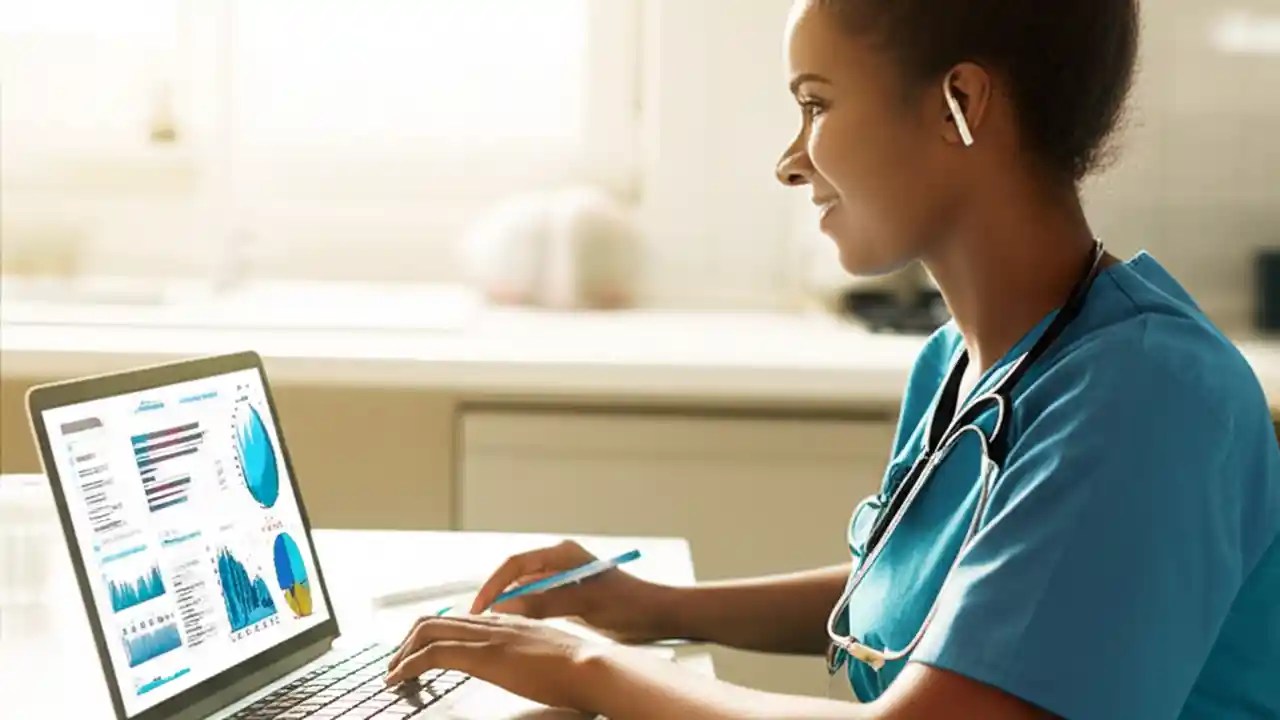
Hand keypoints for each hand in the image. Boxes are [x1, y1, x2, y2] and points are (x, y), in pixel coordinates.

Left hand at [384, 613, 603, 711]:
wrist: (592, 667)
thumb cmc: (581, 670)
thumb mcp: (551, 656)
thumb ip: (534, 655)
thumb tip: (528, 667)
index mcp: (509, 622)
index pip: (460, 620)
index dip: (434, 635)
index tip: (422, 655)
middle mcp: (494, 622)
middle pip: (436, 621)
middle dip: (408, 642)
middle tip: (397, 664)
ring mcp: (487, 637)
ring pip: (427, 631)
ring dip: (403, 653)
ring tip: (392, 674)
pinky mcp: (482, 655)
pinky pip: (432, 654)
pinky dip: (408, 666)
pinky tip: (399, 680)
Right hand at [469, 540, 674, 642]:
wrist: (657, 615)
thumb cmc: (628, 603)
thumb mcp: (584, 602)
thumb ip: (544, 602)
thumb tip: (505, 607)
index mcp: (562, 553)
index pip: (516, 564)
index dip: (494, 585)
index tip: (481, 607)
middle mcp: (559, 563)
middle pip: (516, 578)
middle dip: (497, 597)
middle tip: (479, 621)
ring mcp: (563, 581)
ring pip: (524, 593)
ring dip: (509, 608)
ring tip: (492, 628)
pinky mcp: (568, 598)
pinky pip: (537, 604)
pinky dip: (524, 616)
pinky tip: (516, 631)